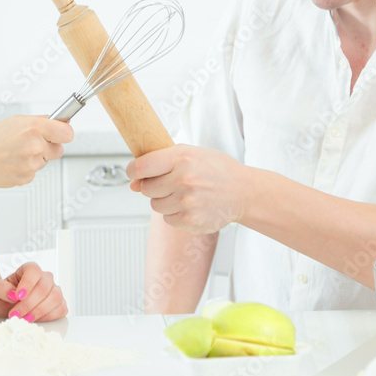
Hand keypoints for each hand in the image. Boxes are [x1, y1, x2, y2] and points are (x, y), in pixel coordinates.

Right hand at [0, 116, 72, 188]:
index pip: (67, 133)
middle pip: (59, 149)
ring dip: (37, 157)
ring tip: (17, 152)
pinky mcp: (27, 178)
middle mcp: (35, 146)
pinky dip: (27, 168)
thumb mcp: (15, 121)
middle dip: (50, 146)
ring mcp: (31, 164)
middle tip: (33, 143)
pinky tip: (14, 162)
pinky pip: (35, 171)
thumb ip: (39, 121)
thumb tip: (56, 120)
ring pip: (46, 161)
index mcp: (33, 128)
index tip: (61, 132)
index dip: (64, 132)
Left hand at [0, 262, 67, 321]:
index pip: (34, 271)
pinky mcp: (58, 305)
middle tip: (14, 315)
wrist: (1, 310)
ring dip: (39, 311)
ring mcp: (53, 291)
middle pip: (44, 287)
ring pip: (55, 297)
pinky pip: (61, 309)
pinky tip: (34, 320)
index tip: (17, 297)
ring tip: (23, 319)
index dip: (27, 284)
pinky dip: (49, 317)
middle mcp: (44, 278)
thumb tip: (12, 294)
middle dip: (29, 304)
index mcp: (28, 270)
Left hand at [126, 145, 246, 233]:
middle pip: (147, 188)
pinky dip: (175, 214)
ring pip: (155, 205)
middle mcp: (184, 180)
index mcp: (182, 158)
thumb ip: (160, 163)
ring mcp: (187, 202)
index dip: (133, 170)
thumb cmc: (216, 170)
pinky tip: (191, 205)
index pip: (142, 167)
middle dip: (154, 186)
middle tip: (171, 182)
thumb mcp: (190, 154)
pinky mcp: (191, 221)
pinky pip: (168, 219)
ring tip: (184, 193)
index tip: (133, 173)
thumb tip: (134, 184)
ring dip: (165, 200)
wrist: (243, 192)